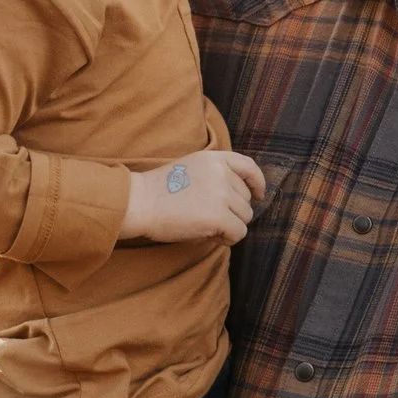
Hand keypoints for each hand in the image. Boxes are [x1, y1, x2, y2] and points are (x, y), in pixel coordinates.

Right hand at [123, 147, 265, 243]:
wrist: (139, 202)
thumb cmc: (159, 191)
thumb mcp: (191, 168)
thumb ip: (215, 175)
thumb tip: (239, 197)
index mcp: (214, 158)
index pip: (248, 166)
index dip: (257, 182)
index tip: (258, 194)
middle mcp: (222, 173)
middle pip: (246, 199)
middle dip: (232, 211)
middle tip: (207, 217)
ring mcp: (222, 194)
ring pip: (245, 217)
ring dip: (229, 225)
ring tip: (204, 225)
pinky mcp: (219, 216)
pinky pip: (239, 233)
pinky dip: (227, 239)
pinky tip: (208, 235)